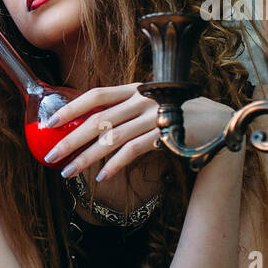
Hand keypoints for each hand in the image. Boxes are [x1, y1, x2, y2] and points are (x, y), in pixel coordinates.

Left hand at [42, 84, 235, 180]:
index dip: (71, 107)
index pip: (96, 95)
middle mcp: (141, 99)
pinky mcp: (165, 133)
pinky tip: (102, 177)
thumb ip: (123, 114)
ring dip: (86, 158)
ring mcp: (153, 116)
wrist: (218, 123)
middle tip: (51, 156)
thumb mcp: (148, 108)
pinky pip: (133, 150)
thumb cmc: (176, 117)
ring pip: (111, 138)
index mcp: (134, 90)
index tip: (49, 122)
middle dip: (70, 140)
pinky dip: (115, 164)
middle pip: (98, 120)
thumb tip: (90, 129)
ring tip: (68, 172)